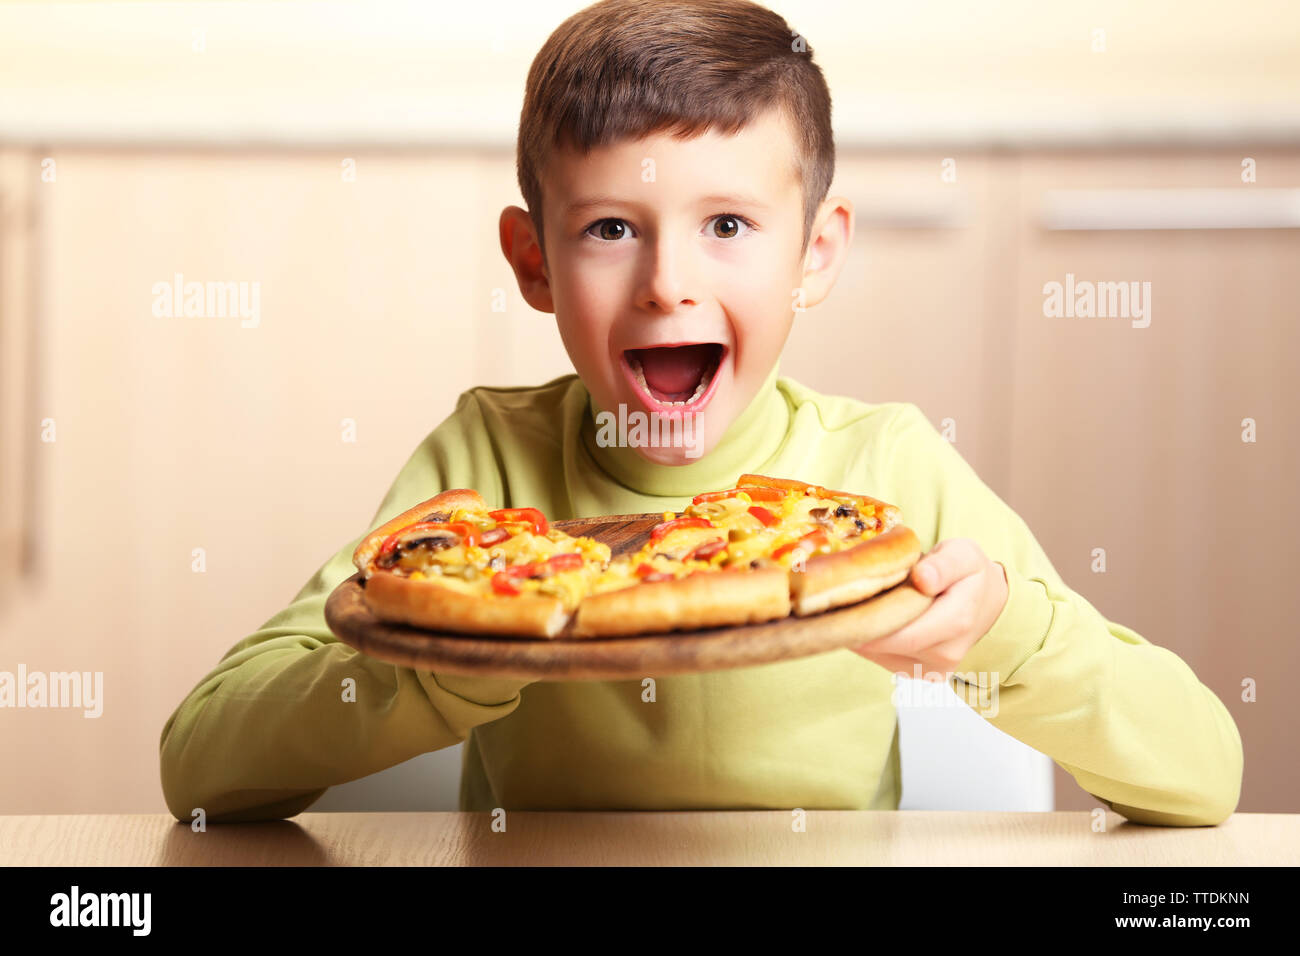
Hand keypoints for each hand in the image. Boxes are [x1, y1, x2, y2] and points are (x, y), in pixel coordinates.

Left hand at [851, 538, 1008, 678]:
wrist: (986, 601)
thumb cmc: (970, 573)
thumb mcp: (962, 555)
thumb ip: (943, 565)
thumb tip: (923, 578)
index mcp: (957, 622)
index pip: (903, 633)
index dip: (868, 621)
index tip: (842, 602)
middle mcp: (946, 654)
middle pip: (887, 646)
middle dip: (860, 624)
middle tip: (839, 600)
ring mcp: (934, 669)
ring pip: (880, 654)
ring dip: (864, 632)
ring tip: (860, 605)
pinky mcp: (922, 675)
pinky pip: (884, 659)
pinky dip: (873, 640)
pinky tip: (873, 619)